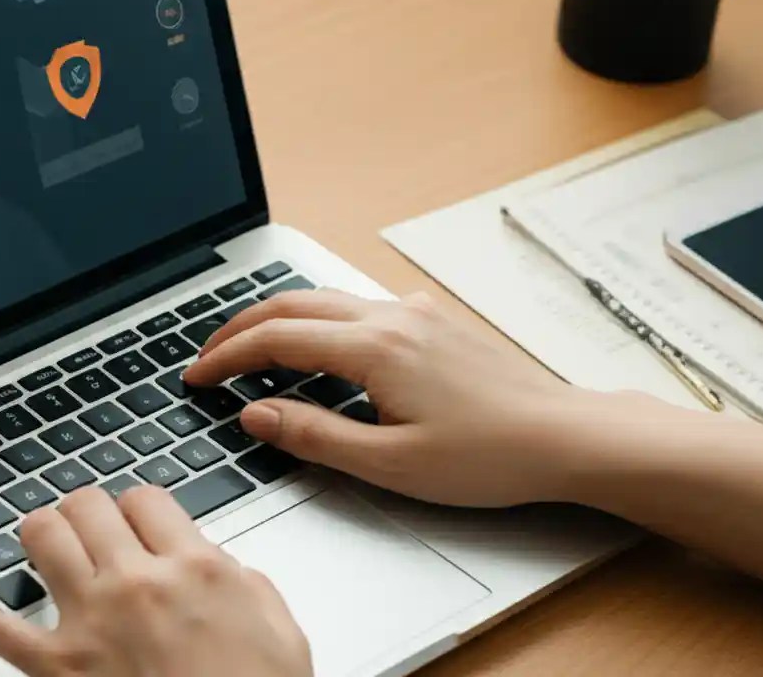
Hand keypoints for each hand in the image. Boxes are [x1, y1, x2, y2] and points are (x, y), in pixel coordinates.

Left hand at [0, 487, 312, 676]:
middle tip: (90, 528)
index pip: (145, 498)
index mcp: (196, 569)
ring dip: (41, 537)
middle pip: (87, 504)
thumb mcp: (283, 636)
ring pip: (42, 536)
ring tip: (45, 545)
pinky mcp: (58, 667)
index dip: (138, 508)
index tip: (136, 522)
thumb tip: (223, 569)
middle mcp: (138, 583)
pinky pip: (4, 632)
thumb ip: (250, 587)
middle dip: (87, 512)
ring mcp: (92, 620)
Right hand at [183, 290, 597, 506]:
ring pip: (323, 300)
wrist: (565, 438)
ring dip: (277, 320)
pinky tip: (314, 350)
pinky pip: (356, 307)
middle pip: (292, 303)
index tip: (196, 377)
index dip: (226, 357)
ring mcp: (414, 312)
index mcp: (375, 348)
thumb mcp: (390, 464)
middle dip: (239, 327)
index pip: (276, 339)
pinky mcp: (432, 320)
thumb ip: (313, 435)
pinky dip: (316, 321)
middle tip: (206, 358)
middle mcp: (391, 316)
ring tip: (247, 351)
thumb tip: (255, 415)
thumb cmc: (489, 457)